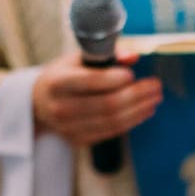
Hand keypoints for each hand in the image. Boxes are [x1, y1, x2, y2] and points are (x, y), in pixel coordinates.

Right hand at [33, 51, 162, 145]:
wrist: (39, 104)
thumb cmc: (63, 76)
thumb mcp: (77, 59)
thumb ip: (105, 55)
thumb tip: (134, 56)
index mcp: (57, 83)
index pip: (90, 82)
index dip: (114, 79)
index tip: (132, 74)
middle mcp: (61, 108)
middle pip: (107, 104)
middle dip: (136, 95)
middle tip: (156, 87)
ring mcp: (69, 128)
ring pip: (112, 121)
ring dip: (139, 110)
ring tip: (155, 99)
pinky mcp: (79, 140)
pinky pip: (111, 131)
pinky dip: (131, 121)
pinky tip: (144, 110)